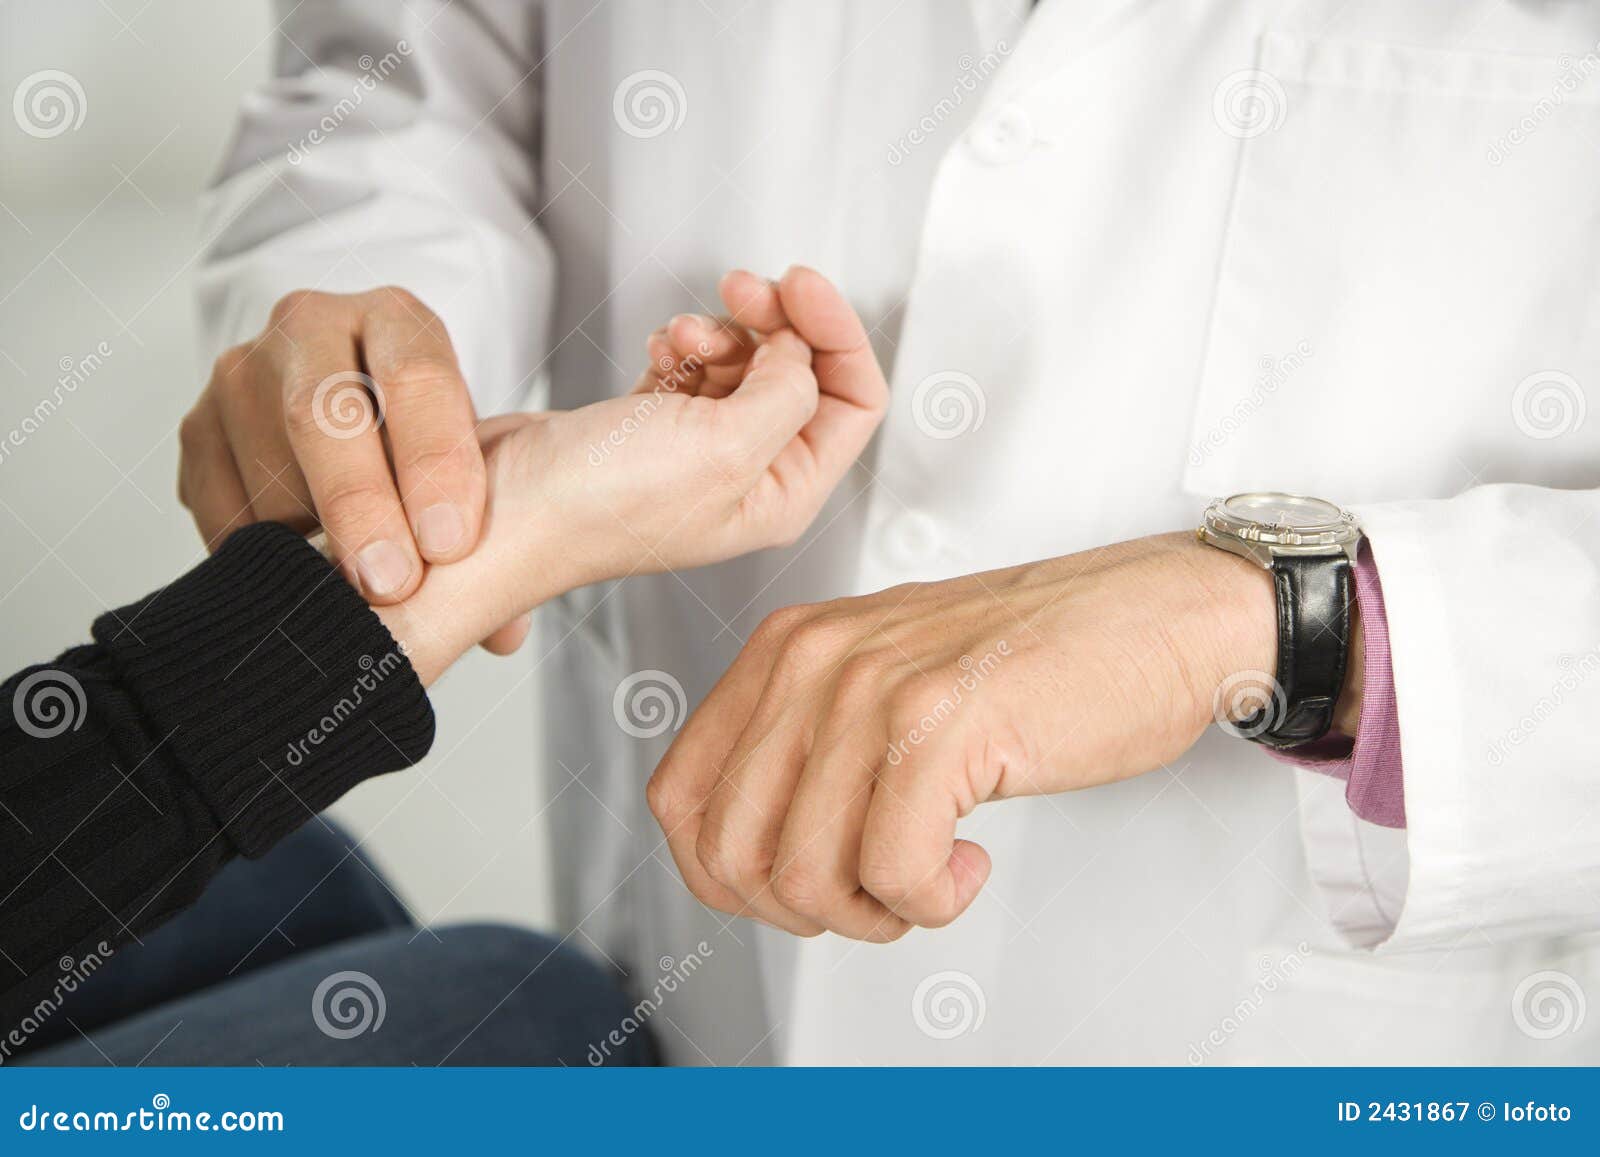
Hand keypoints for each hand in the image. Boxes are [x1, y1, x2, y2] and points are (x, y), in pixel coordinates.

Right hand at [178, 287, 485, 602]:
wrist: (350, 415)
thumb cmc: (425, 443)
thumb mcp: (472, 460)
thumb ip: (494, 531)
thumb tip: (504, 634)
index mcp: (396, 320)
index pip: (418, 378)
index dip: (434, 462)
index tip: (450, 545)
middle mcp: (311, 328)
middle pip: (326, 413)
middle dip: (360, 507)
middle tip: (390, 585)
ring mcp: (241, 373)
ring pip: (267, 467)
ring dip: (309, 543)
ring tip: (353, 597)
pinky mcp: (197, 430)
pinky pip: (222, 507)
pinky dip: (261, 558)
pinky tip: (301, 586)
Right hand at [376, 266, 887, 682]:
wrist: (502, 513)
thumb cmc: (598, 504)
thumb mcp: (722, 447)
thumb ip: (786, 394)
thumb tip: (800, 351)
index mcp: (784, 496)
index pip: (855, 402)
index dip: (838, 335)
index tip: (799, 284)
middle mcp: (751, 477)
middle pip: (803, 373)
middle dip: (776, 321)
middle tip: (738, 286)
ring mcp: (701, 452)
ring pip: (747, 364)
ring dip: (720, 331)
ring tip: (678, 334)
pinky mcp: (653, 429)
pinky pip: (695, 367)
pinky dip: (683, 345)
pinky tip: (657, 349)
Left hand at [645, 531, 1344, 940]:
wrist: (1158, 618)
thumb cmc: (1038, 660)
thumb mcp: (886, 683)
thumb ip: (810, 747)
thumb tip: (751, 857)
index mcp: (787, 651)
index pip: (679, 798)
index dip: (724, 876)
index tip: (792, 888)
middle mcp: (814, 662)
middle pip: (731, 853)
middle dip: (801, 909)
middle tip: (874, 892)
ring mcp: (875, 690)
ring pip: (803, 877)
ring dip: (872, 912)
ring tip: (929, 876)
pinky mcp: (944, 727)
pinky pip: (892, 875)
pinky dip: (931, 901)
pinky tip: (970, 862)